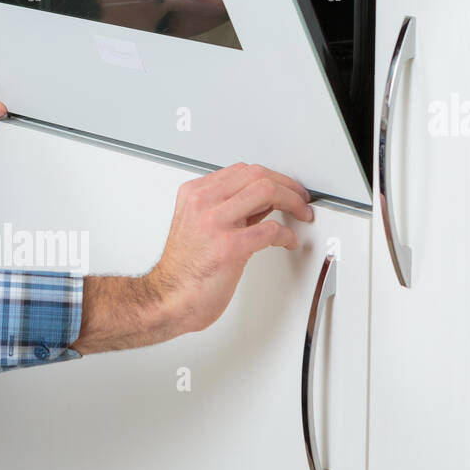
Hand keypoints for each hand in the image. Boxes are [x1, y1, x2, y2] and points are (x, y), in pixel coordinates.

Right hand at [147, 163, 314, 334]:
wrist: (168, 299)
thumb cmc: (184, 270)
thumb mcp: (200, 226)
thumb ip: (230, 209)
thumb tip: (264, 202)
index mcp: (194, 194)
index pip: (241, 170)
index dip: (272, 177)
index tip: (285, 187)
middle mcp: (202, 203)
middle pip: (257, 175)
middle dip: (287, 185)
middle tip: (300, 199)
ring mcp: (214, 223)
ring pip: (266, 191)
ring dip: (293, 202)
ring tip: (301, 213)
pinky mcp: (229, 246)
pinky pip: (271, 229)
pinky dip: (287, 235)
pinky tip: (288, 241)